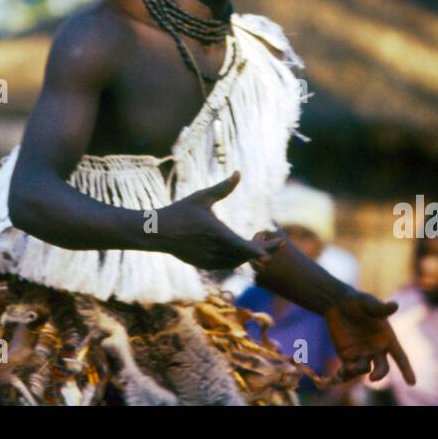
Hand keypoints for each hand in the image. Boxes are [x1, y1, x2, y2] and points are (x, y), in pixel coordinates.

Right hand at [153, 172, 286, 269]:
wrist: (157, 233)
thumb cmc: (179, 212)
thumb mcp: (201, 197)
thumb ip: (222, 188)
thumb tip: (238, 173)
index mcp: (216, 233)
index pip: (243, 245)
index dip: (260, 249)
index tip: (276, 246)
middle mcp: (214, 250)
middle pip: (246, 255)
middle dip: (264, 250)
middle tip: (280, 243)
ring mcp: (209, 260)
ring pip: (238, 261)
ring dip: (250, 255)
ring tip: (261, 243)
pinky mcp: (204, 265)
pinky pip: (227, 264)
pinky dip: (237, 258)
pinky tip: (243, 250)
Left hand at [324, 291, 415, 385]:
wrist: (336, 302)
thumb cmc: (357, 301)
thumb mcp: (368, 303)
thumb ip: (380, 308)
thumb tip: (395, 305)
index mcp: (387, 338)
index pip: (400, 357)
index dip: (407, 369)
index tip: (412, 383)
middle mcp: (376, 349)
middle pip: (382, 368)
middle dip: (379, 374)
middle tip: (373, 377)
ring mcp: (361, 354)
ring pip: (363, 370)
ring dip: (356, 371)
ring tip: (346, 368)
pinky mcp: (346, 357)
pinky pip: (348, 371)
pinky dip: (344, 376)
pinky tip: (339, 375)